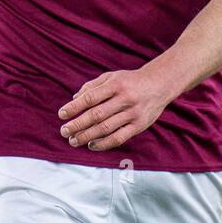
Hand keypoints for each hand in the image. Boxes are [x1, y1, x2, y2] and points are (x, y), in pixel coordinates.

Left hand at [57, 66, 176, 150]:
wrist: (160, 84)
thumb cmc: (130, 81)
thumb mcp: (112, 77)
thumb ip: (92, 86)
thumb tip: (74, 99)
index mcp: (116, 84)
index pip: (90, 98)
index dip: (74, 107)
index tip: (62, 114)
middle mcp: (125, 99)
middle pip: (97, 115)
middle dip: (78, 124)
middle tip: (64, 131)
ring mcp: (133, 113)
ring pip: (106, 128)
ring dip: (87, 136)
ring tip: (73, 141)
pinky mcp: (139, 126)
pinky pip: (119, 137)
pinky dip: (104, 144)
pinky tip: (91, 145)